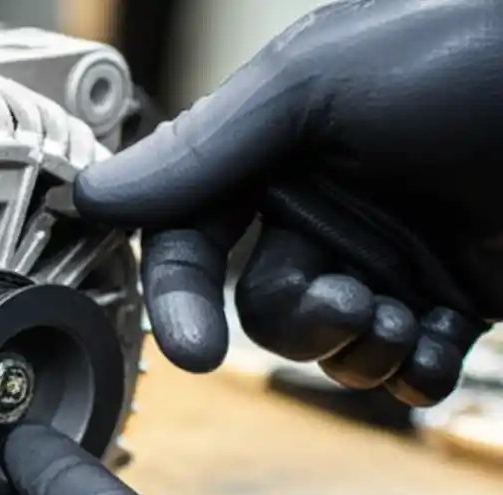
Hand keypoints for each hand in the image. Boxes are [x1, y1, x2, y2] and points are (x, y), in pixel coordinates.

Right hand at [73, 0, 501, 405]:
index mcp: (278, 147)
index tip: (192, 351)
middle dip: (304, 322)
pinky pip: (404, 372)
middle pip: (262, 309)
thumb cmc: (479, 53)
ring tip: (411, 320)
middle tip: (358, 304)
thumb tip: (96, 190)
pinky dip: (416, 375)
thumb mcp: (320, 83)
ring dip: (362, 353)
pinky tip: (447, 342)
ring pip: (329, 350)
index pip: (192, 235)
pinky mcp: (455, 302)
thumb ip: (205, 147)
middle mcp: (328, 207)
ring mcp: (392, 258)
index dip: (179, 295)